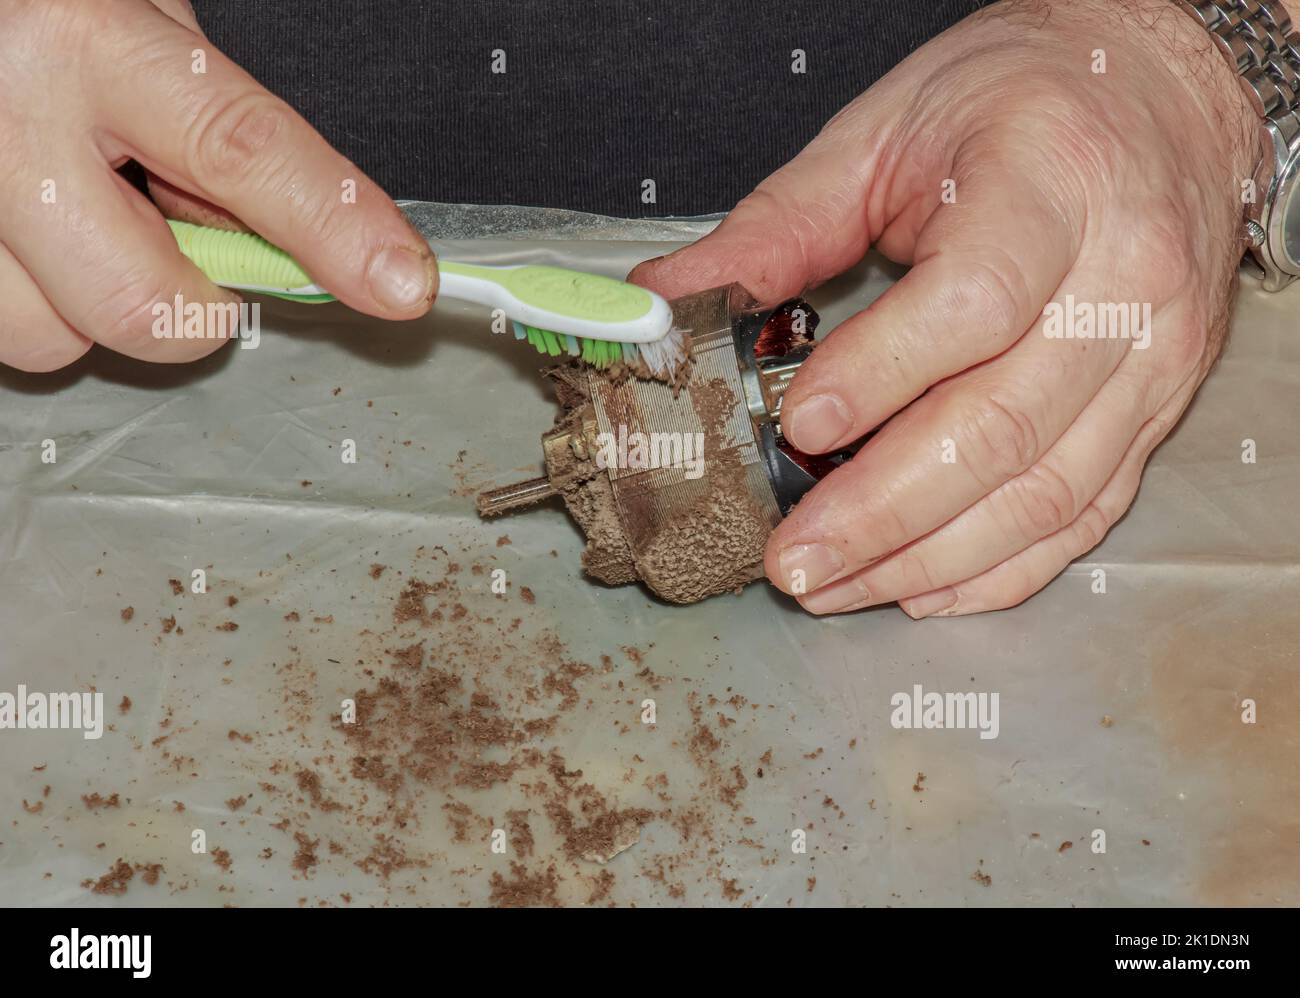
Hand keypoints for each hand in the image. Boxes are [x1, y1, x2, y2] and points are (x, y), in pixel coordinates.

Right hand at [0, 0, 435, 371]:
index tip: (403, 284)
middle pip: (143, 301)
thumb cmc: (41, 14)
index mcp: (84, 42)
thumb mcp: (138, 26)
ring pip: (56, 338)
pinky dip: (36, 304)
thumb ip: (215, 127)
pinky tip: (28, 236)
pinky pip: (7, 336)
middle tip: (181, 251)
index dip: (333, 225)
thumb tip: (298, 235)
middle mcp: (3, 121)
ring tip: (74, 221)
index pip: (240, 148)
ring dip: (92, 305)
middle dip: (193, 307)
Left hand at [631, 0, 1261, 617]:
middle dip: (881, 510)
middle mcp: (1122, 279)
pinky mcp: (1158, 409)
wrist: (1158, 103)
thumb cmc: (1015, 106)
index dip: (881, 374)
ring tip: (834, 585)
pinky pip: (1086, 514)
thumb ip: (775, 228)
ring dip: (926, 555)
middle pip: (1002, 424)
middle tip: (792, 557)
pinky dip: (999, 567)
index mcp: (1050, 183)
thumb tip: (663, 300)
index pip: (973, 302)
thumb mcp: (884, 134)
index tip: (797, 425)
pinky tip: (921, 586)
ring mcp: (1153, 355)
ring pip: (1043, 491)